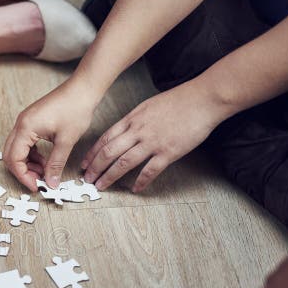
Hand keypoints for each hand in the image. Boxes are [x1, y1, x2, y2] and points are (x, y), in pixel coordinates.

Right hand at [4, 78, 97, 191]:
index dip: (23, 176)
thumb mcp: (66, 141)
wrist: (82, 89)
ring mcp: (25, 122)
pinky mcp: (31, 121)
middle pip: (10, 155)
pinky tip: (45, 159)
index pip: (14, 159)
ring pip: (16, 150)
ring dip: (28, 163)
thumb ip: (56, 164)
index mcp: (25, 128)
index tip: (36, 186)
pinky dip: (32, 155)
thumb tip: (50, 182)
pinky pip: (24, 143)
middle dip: (22, 171)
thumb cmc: (75, 108)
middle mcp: (21, 124)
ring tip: (45, 171)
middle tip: (38, 181)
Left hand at [82, 80, 224, 191]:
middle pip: (109, 152)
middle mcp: (138, 131)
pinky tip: (135, 189)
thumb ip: (135, 120)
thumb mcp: (148, 106)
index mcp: (132, 119)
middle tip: (87, 179)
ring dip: (110, 176)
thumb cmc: (178, 100)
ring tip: (101, 186)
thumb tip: (125, 132)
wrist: (202, 99)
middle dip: (95, 168)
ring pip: (124, 163)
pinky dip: (141, 181)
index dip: (92, 153)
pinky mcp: (168, 152)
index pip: (105, 139)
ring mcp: (152, 142)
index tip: (85, 164)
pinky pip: (150, 170)